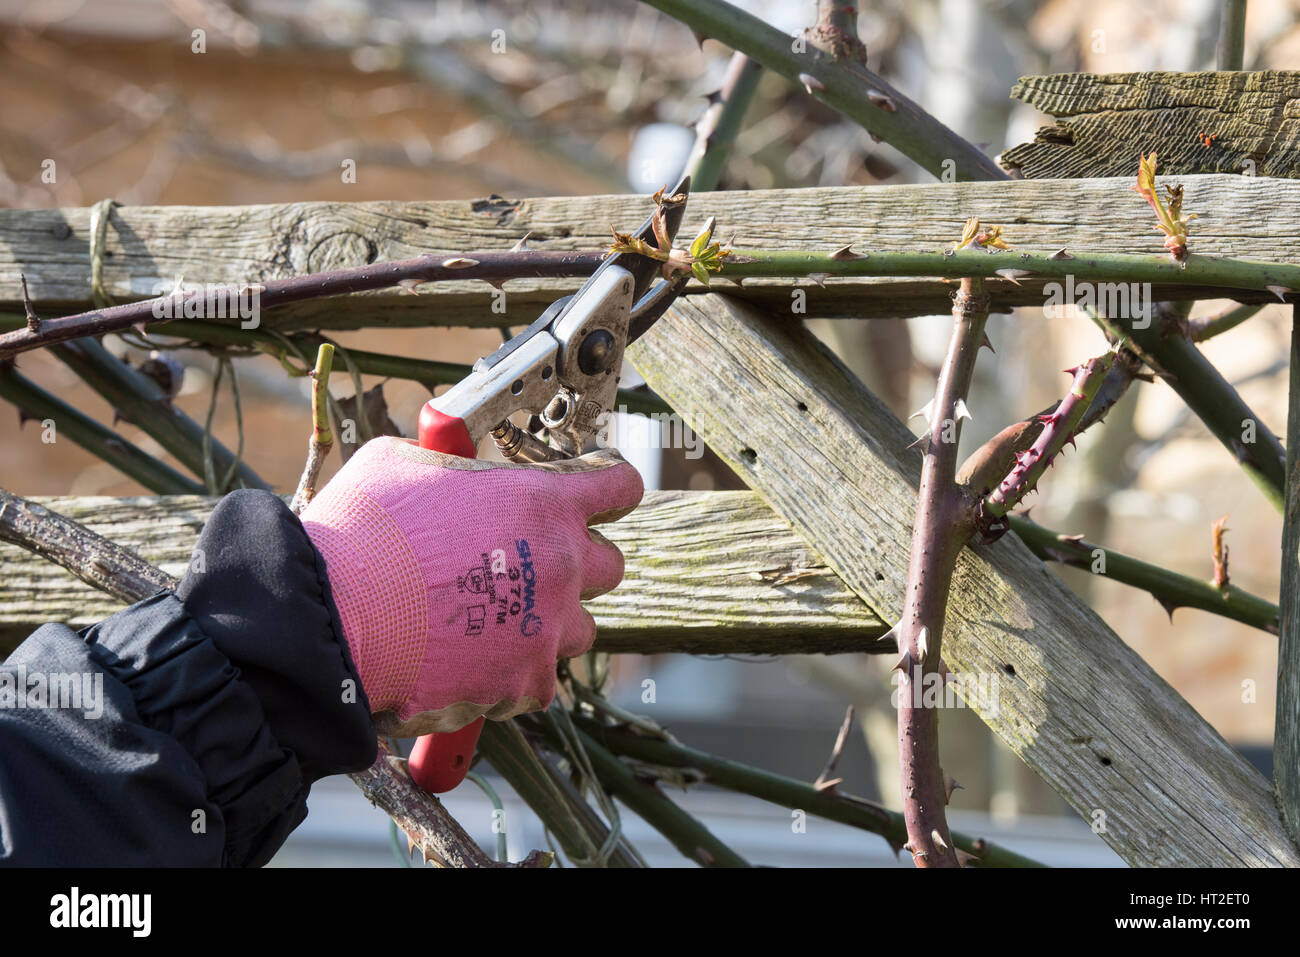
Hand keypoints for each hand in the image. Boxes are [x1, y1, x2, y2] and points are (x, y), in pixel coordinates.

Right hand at [299, 436, 642, 736]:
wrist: (330, 618)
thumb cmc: (359, 534)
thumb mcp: (400, 465)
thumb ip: (446, 464)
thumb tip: (444, 461)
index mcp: (542, 501)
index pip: (619, 485)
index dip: (612, 487)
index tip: (603, 496)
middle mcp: (560, 564)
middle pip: (610, 565)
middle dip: (577, 565)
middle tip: (532, 566)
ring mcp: (548, 628)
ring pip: (578, 629)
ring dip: (548, 624)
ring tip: (493, 622)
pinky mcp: (524, 682)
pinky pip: (537, 681)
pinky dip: (511, 675)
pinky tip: (469, 664)